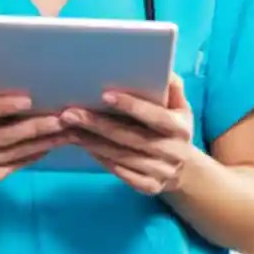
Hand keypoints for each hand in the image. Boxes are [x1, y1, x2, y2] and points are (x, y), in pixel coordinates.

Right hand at [0, 63, 71, 195]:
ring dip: (40, 143)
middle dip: (32, 127)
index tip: (28, 100)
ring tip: (64, 132)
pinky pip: (11, 169)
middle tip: (60, 118)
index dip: (1, 106)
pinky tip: (48, 148)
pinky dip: (31, 158)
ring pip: (10, 154)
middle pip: (0, 136)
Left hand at [60, 73, 196, 195]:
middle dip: (97, 124)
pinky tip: (82, 146)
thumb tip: (161, 66)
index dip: (132, 106)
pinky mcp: (150, 187)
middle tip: (69, 113)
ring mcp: (161, 172)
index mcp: (181, 128)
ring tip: (68, 128)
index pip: (156, 116)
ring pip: (120, 156)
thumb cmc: (173, 128)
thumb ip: (171, 87)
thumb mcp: (179, 107)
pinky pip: (120, 173)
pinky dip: (100, 159)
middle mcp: (174, 152)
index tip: (105, 94)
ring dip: (91, 142)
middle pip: (130, 137)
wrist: (185, 169)